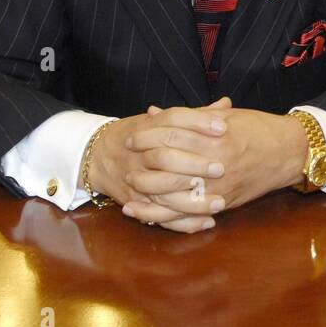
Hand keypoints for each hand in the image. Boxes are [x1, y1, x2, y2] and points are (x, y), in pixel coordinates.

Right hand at [82, 97, 233, 232]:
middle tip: (222, 168)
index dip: (198, 122)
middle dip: (195, 165)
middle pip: (166, 157)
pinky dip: (184, 222)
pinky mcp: (137, 202)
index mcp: (149, 128)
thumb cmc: (140, 135)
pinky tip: (208, 221)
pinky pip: (160, 217)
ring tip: (221, 202)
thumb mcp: (162, 121)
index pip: (173, 118)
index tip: (223, 127)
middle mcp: (141, 154)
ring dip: (193, 201)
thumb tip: (226, 104)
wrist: (98, 155)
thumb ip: (196, 115)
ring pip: (163, 193)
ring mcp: (137, 180)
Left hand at [121, 107, 308, 226]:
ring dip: (148, 196)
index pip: (171, 136)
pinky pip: (188, 214)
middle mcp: (215, 163)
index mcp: (215, 137)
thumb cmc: (259, 129)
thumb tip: (154, 112)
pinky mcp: (224, 203)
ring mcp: (219, 186)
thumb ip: (189, 117)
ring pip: (174, 196)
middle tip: (126, 163)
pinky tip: (148, 215)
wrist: (290, 151)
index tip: (132, 137)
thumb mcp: (225, 117)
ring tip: (129, 192)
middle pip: (167, 167)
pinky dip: (166, 216)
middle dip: (143, 166)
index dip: (147, 137)